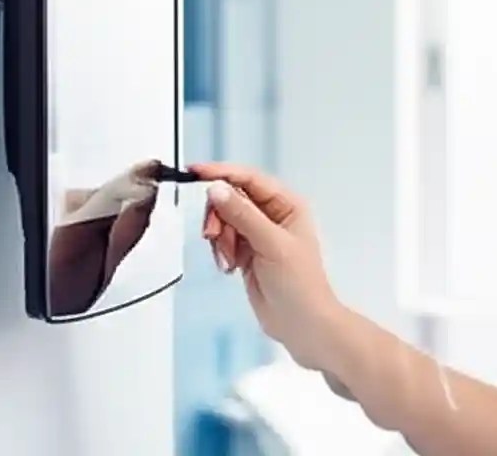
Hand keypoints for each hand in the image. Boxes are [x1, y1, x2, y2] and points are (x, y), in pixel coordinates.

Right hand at [188, 162, 348, 371]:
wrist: (301, 324)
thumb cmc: (299, 284)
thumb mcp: (271, 244)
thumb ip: (243, 215)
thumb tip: (217, 189)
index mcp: (288, 205)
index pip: (250, 179)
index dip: (222, 173)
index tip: (195, 173)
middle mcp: (274, 215)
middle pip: (231, 198)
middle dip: (218, 216)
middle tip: (214, 237)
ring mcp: (259, 234)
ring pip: (224, 220)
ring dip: (220, 238)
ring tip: (229, 260)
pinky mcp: (247, 252)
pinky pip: (223, 240)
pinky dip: (221, 251)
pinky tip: (230, 267)